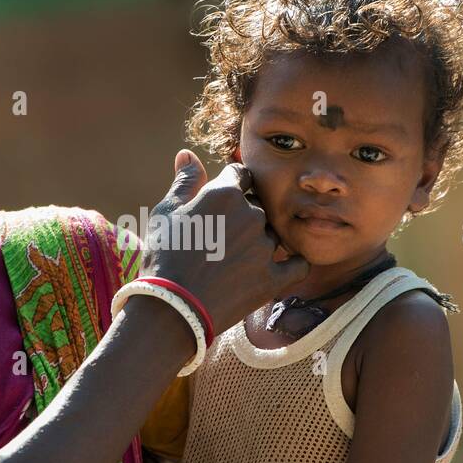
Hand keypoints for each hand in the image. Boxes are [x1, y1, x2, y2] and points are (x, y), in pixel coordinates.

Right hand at [142, 150, 308, 331]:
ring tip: (234, 261)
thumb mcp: (166, 213)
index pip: (241, 174)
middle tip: (222, 238)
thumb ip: (184, 181)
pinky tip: (280, 267)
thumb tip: (187, 153)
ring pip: (272, 234)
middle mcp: (251, 215)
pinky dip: (291, 264)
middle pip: (258, 205)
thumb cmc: (164, 257)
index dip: (232, 186)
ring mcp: (265, 247)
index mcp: (225, 194)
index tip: (221, 203)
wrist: (172, 308)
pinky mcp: (274, 278)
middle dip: (244, 216)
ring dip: (260, 241)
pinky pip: (298, 265)